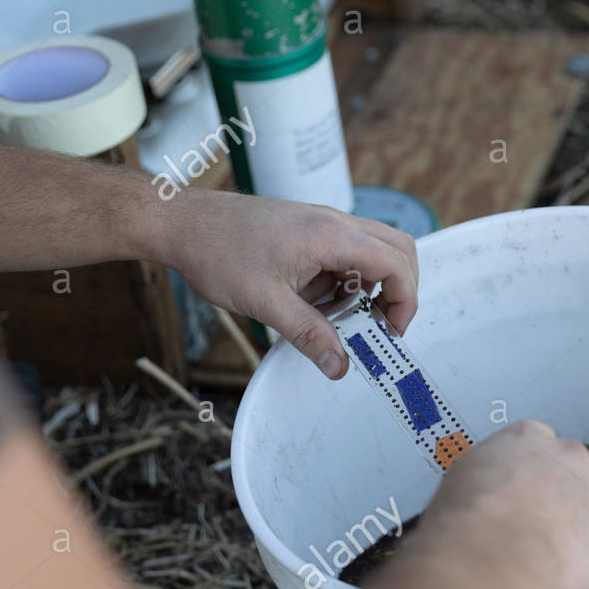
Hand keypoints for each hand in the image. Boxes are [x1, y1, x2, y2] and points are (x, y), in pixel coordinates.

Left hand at [159, 189, 418, 378]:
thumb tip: (340, 367)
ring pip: (371, 252)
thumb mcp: (265, 303)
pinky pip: (344, 254)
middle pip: (396, 250)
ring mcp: (321, 223)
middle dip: (396, 291)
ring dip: (363, 289)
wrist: (183, 223)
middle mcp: (333, 222)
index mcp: (330, 235)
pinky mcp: (308, 229)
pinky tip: (308, 300)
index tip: (390, 332)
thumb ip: (308, 335)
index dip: (404, 301)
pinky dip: (340, 281)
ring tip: (326, 315)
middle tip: (377, 325)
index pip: (395, 262)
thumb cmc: (218, 253)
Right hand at [414, 421, 588, 588]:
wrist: (491, 560)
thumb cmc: (465, 530)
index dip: (531, 482)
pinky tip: (568, 576)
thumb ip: (485, 483)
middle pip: (575, 477)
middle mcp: (570, 456)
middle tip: (536, 538)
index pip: (540, 448)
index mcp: (527, 439)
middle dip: (561, 505)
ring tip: (547, 564)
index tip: (522, 503)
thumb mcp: (458, 486)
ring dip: (583, 535)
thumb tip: (482, 501)